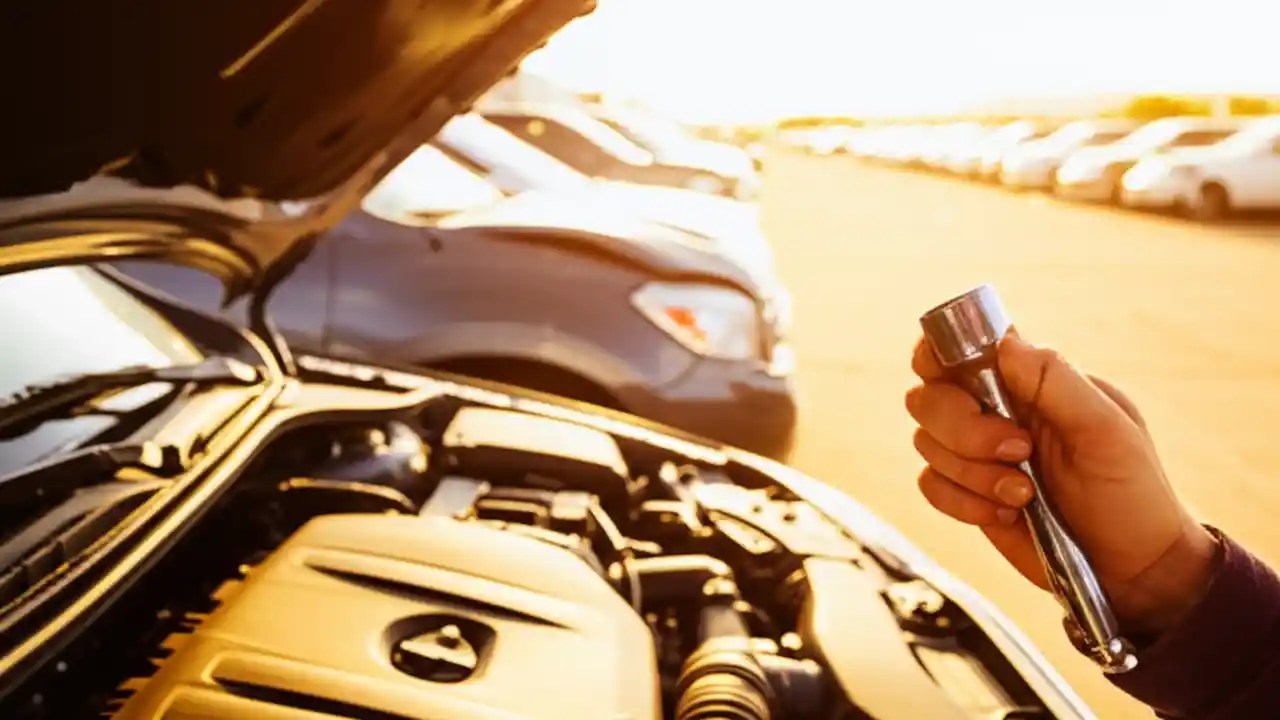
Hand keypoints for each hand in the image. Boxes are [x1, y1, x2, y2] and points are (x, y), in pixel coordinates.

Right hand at [906, 332, 1218, 635]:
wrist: (1132, 570)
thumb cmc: (1133, 494)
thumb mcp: (1109, 432)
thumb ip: (1056, 382)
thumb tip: (1004, 343)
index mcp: (1030, 380)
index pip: (961, 344)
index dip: (940, 353)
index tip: (960, 382)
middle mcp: (994, 409)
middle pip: (928, 396)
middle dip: (963, 429)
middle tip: (1018, 452)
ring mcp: (976, 453)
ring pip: (925, 442)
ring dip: (972, 473)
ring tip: (1025, 495)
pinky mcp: (966, 493)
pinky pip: (930, 485)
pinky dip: (962, 502)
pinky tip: (1008, 513)